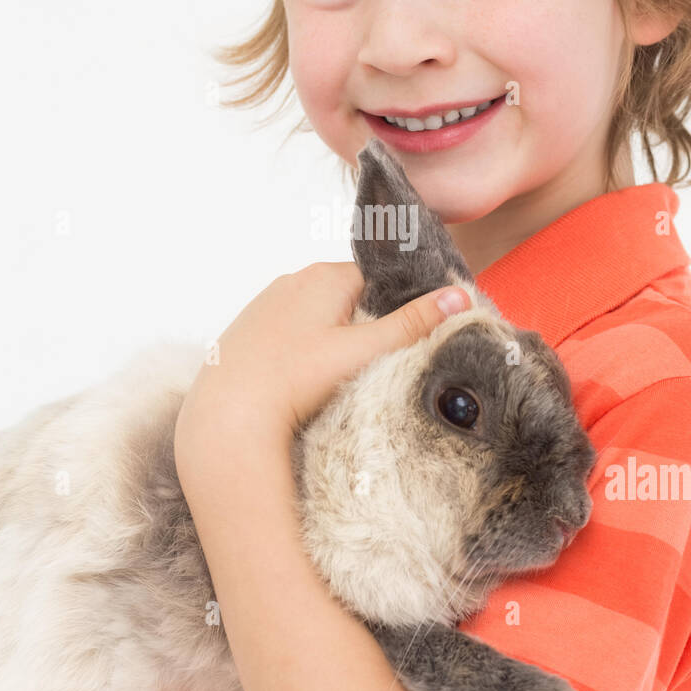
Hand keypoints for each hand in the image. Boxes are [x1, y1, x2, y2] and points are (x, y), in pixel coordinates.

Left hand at [173, 261, 469, 505]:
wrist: (229, 415)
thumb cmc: (296, 379)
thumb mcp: (365, 350)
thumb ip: (413, 323)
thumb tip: (461, 295)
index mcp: (325, 276)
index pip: (378, 280)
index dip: (396, 309)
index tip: (404, 340)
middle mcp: (292, 280)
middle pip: (348, 298)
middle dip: (365, 326)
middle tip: (374, 366)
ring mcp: (266, 305)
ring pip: (317, 317)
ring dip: (332, 340)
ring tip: (337, 379)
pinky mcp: (248, 332)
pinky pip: (289, 335)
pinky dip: (302, 353)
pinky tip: (303, 382)